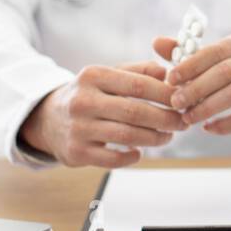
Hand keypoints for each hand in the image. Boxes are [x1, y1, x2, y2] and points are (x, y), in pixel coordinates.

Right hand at [19, 61, 186, 167]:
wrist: (47, 120)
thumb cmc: (88, 96)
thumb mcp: (107, 76)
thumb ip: (138, 72)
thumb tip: (166, 73)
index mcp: (93, 76)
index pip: (138, 84)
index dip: (165, 94)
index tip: (183, 100)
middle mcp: (83, 101)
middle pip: (135, 112)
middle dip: (165, 119)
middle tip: (182, 123)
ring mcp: (78, 128)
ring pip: (127, 136)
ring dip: (154, 138)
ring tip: (167, 137)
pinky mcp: (76, 152)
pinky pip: (112, 159)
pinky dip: (131, 156)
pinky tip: (139, 152)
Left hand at [152, 31, 230, 136]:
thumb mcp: (215, 60)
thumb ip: (187, 52)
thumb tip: (157, 42)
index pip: (216, 50)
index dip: (191, 65)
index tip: (170, 80)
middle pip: (225, 72)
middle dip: (196, 89)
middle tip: (175, 103)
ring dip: (206, 108)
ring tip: (188, 118)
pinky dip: (224, 125)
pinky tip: (207, 128)